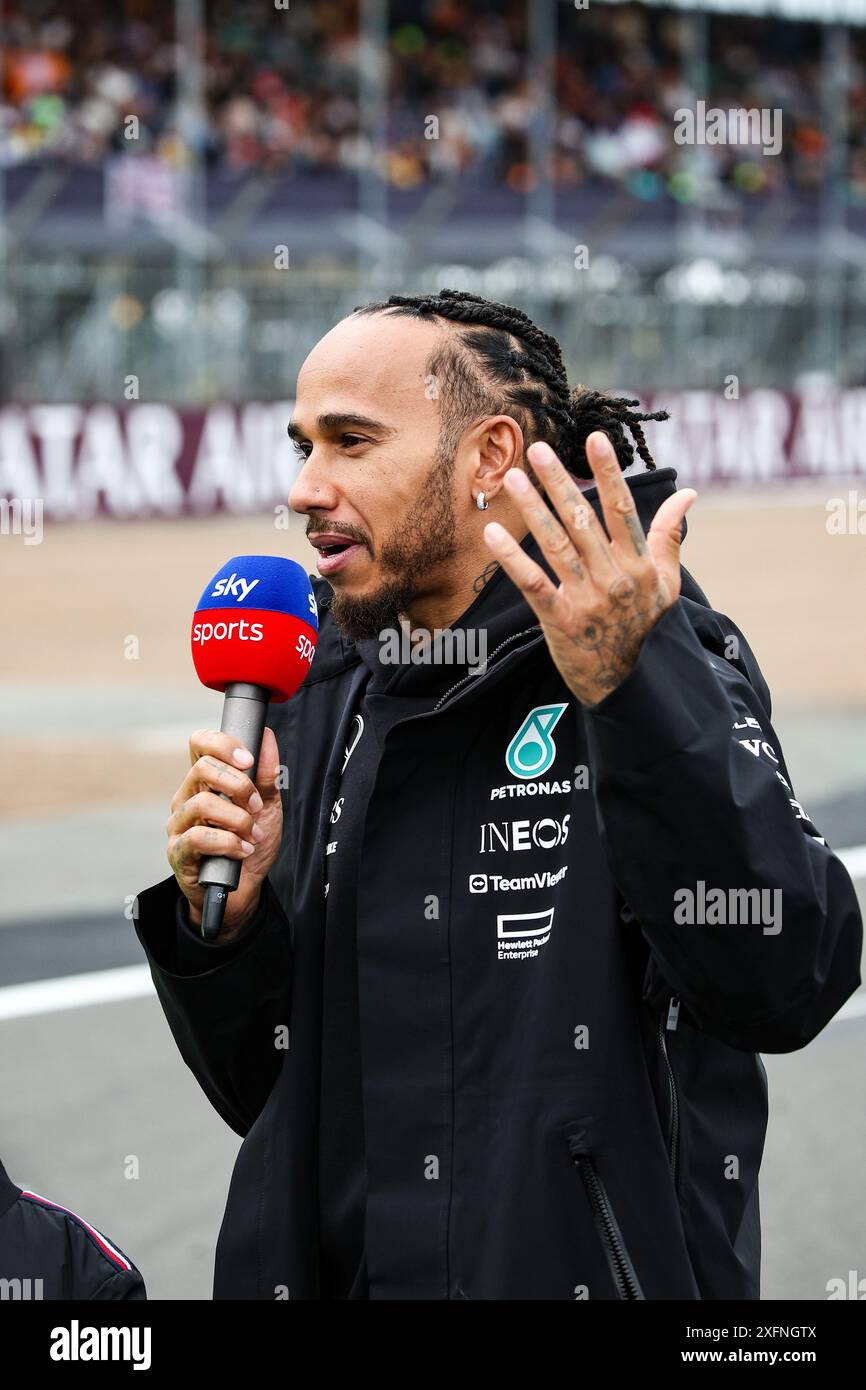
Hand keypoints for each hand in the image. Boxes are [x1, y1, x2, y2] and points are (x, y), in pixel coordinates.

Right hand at [166, 726, 282, 938]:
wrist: (245, 888)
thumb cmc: (251, 844)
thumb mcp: (268, 807)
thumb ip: (266, 775)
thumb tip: (267, 738)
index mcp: (206, 780)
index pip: (200, 744)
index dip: (222, 743)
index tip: (248, 759)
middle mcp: (187, 797)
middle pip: (202, 768)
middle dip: (239, 785)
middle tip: (257, 806)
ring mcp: (179, 824)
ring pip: (202, 803)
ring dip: (237, 819)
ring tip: (252, 835)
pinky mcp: (177, 851)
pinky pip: (198, 838)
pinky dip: (228, 843)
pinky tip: (242, 850)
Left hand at [482, 432, 696, 706]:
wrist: (632, 688)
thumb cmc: (648, 629)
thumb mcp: (667, 584)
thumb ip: (669, 536)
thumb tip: (688, 493)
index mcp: (640, 564)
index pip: (622, 509)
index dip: (608, 473)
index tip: (594, 439)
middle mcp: (615, 577)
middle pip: (583, 520)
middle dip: (559, 482)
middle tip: (537, 448)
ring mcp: (588, 600)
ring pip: (556, 545)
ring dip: (532, 509)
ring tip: (511, 477)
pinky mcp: (562, 622)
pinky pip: (534, 584)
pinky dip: (512, 558)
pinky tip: (494, 533)